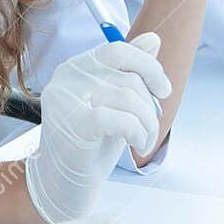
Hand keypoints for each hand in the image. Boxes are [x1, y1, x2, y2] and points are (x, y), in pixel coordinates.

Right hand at [25, 34, 170, 222]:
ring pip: (129, 99)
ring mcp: (66, 98)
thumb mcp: (114, 104)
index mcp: (75, 67)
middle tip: (149, 132)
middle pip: (129, 79)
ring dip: (147, 124)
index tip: (163, 90)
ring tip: (142, 141)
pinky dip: (137, 132)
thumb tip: (154, 39)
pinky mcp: (72, 123)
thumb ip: (130, 72)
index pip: (119, 49)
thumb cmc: (88, 144)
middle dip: (150, 108)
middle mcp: (66, 77)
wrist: (60, 184)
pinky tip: (135, 144)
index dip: (148, 66)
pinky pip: (121, 118)